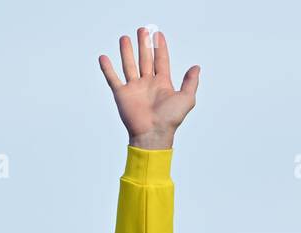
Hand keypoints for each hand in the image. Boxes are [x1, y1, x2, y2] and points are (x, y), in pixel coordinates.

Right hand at [98, 27, 199, 149]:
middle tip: (143, 30)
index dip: (160, 48)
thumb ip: (191, 82)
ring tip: (125, 38)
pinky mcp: (122, 95)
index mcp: (162, 84)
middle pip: (145, 59)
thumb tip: (196, 68)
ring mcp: (134, 89)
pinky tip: (104, 57)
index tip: (158, 34)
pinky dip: (107, 68)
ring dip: (126, 52)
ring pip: (129, 65)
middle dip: (144, 44)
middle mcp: (147, 84)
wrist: (153, 133)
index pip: (161, 61)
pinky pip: (113, 79)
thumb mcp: (186, 99)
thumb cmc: (170, 119)